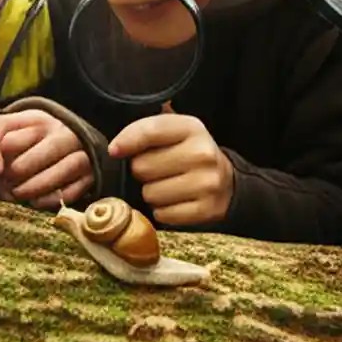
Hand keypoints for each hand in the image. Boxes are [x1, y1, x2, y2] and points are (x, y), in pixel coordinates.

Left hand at [0, 109, 92, 209]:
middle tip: (2, 185)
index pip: (24, 132)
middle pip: (47, 149)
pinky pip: (73, 190)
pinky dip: (53, 198)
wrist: (72, 142)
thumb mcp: (16, 128)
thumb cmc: (34, 139)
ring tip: (16, 195)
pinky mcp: (90, 176)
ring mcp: (82, 155)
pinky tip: (35, 203)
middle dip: (22, 169)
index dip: (3, 152)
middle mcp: (66, 134)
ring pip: (64, 169)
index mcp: (42, 120)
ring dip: (37, 185)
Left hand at [108, 103, 233, 225]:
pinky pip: (163, 214)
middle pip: (143, 167)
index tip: (114, 150)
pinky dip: (162, 211)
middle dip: (141, 171)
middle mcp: (203, 153)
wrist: (226, 182)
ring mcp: (207, 183)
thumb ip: (148, 128)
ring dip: (151, 192)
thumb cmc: (190, 153)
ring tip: (166, 185)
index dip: (126, 141)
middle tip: (155, 170)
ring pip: (150, 193)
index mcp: (192, 128)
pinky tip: (174, 201)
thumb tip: (116, 146)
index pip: (150, 131)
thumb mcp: (176, 131)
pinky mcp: (206, 209)